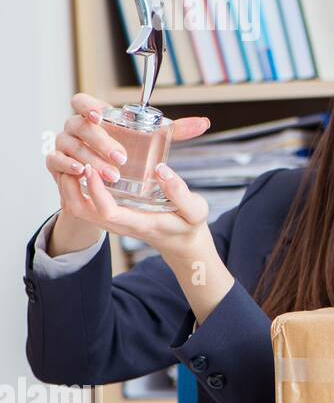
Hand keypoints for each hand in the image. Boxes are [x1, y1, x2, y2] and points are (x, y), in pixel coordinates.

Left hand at [53, 160, 213, 265]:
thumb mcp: (195, 210)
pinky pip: (83, 206)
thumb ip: (180, 192)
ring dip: (68, 187)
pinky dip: (74, 189)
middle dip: (70, 187)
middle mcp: (119, 225)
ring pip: (77, 209)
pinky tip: (81, 170)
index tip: (92, 167)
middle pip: (81, 212)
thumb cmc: (188, 224)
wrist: (182, 242)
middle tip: (73, 160)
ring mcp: (111, 222)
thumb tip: (160, 169)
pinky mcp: (109, 217)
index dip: (95, 190)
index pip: (107, 211)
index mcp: (139, 223)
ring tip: (73, 162)